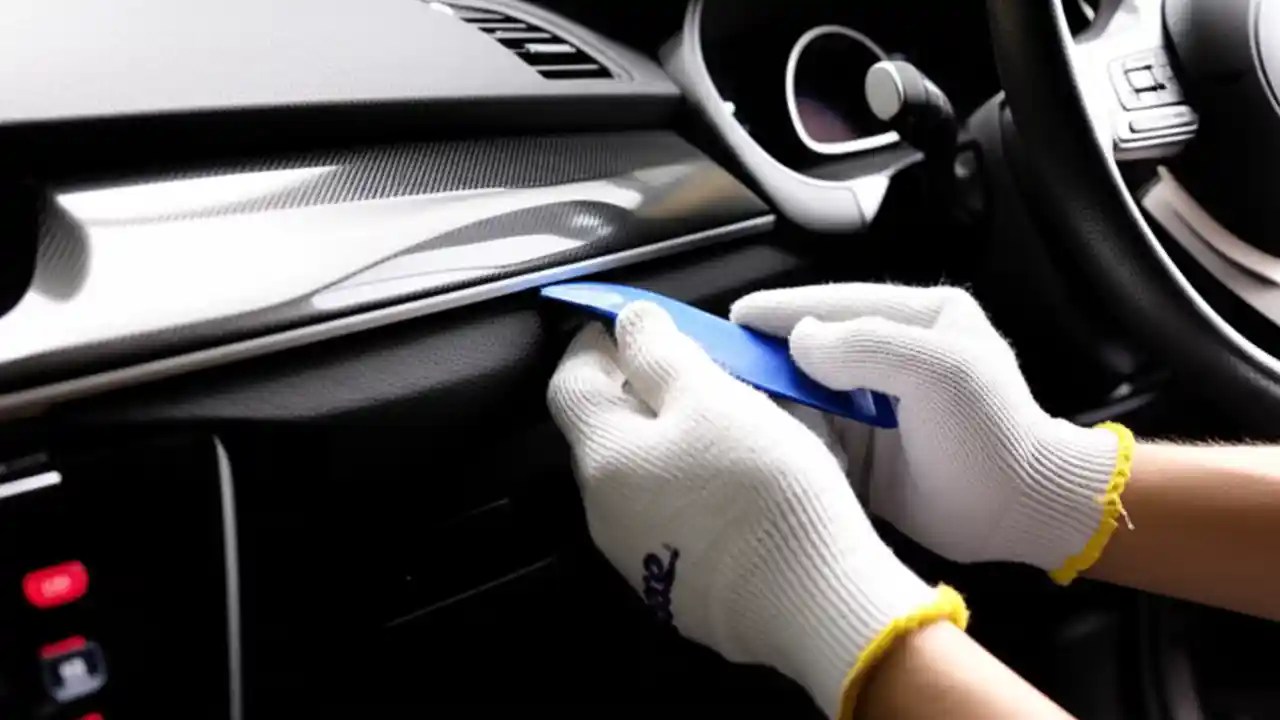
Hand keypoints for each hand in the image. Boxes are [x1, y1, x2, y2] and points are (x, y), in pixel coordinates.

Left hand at [547, 302, 965, 717]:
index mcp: (603, 458)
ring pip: (643, 476)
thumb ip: (660, 354)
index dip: (597, 344)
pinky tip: (741, 485)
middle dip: (643, 391)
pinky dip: (693, 487)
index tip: (636, 328)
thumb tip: (628, 323)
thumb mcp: (712, 398)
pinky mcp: (676, 586)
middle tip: (699, 370)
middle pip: (606, 431)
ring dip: (672, 442)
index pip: (570, 383)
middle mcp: (604, 511)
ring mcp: (638, 554)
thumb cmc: (759, 491)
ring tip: (732, 426)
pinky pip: (672, 517)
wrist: (811, 602)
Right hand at [731, 284, 1131, 583]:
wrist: (1023, 515)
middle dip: (773, 355)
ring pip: (809, 391)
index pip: (837, 304)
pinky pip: (816, 432)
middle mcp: (896, 354)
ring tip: (741, 400)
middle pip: (816, 346)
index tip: (736, 316)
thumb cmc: (992, 436)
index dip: (784, 310)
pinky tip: (772, 438)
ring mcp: (881, 402)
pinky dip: (795, 435)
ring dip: (780, 399)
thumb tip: (801, 341)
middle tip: (724, 362)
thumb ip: (867, 346)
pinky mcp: (869, 447)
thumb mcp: (940, 372)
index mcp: (921, 318)